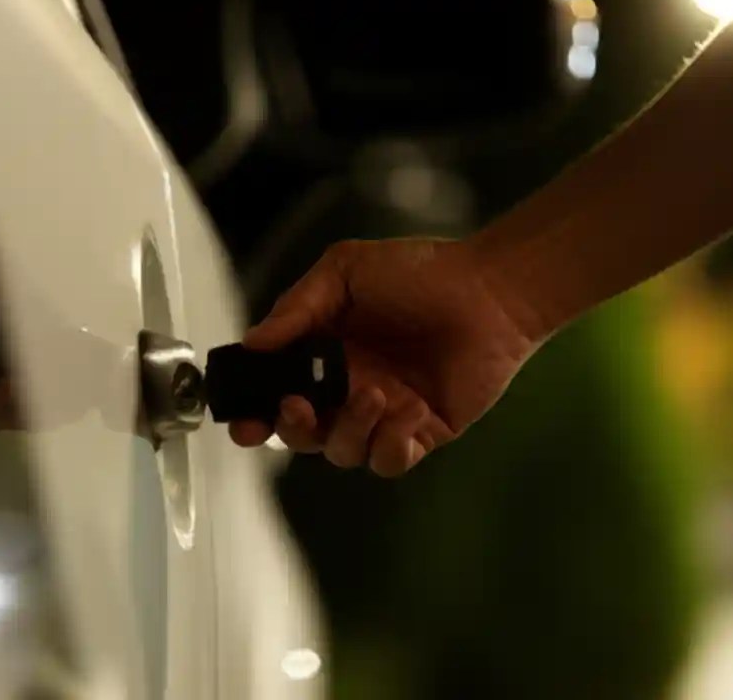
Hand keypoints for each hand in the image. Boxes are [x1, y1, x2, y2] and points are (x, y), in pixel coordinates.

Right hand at [227, 238, 536, 475]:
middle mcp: (347, 389)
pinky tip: (410, 410)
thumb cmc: (420, 273)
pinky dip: (391, 444)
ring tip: (374, 394)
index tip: (243, 421)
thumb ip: (297, 309)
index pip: (275, 393)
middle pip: (302, 434)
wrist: (490, 290)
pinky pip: (390, 460)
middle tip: (299, 407)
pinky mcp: (422, 433)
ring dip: (349, 431)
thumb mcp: (346, 272)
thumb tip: (252, 343)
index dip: (254, 413)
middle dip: (292, 429)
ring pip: (344, 451)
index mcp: (322, 354)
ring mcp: (385, 414)